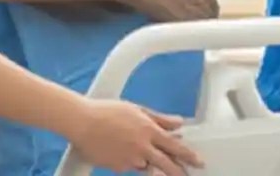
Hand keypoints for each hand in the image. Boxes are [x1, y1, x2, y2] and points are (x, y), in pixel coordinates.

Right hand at [68, 99, 201, 175]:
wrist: (81, 122)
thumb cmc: (107, 112)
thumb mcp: (137, 110)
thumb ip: (160, 118)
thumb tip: (178, 122)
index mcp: (149, 130)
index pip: (175, 146)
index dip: (189, 155)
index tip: (198, 161)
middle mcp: (142, 147)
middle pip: (166, 164)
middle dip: (179, 172)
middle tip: (187, 175)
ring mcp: (130, 159)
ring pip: (146, 166)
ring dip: (148, 162)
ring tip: (133, 147)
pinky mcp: (118, 167)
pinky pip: (129, 167)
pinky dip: (128, 160)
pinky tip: (118, 147)